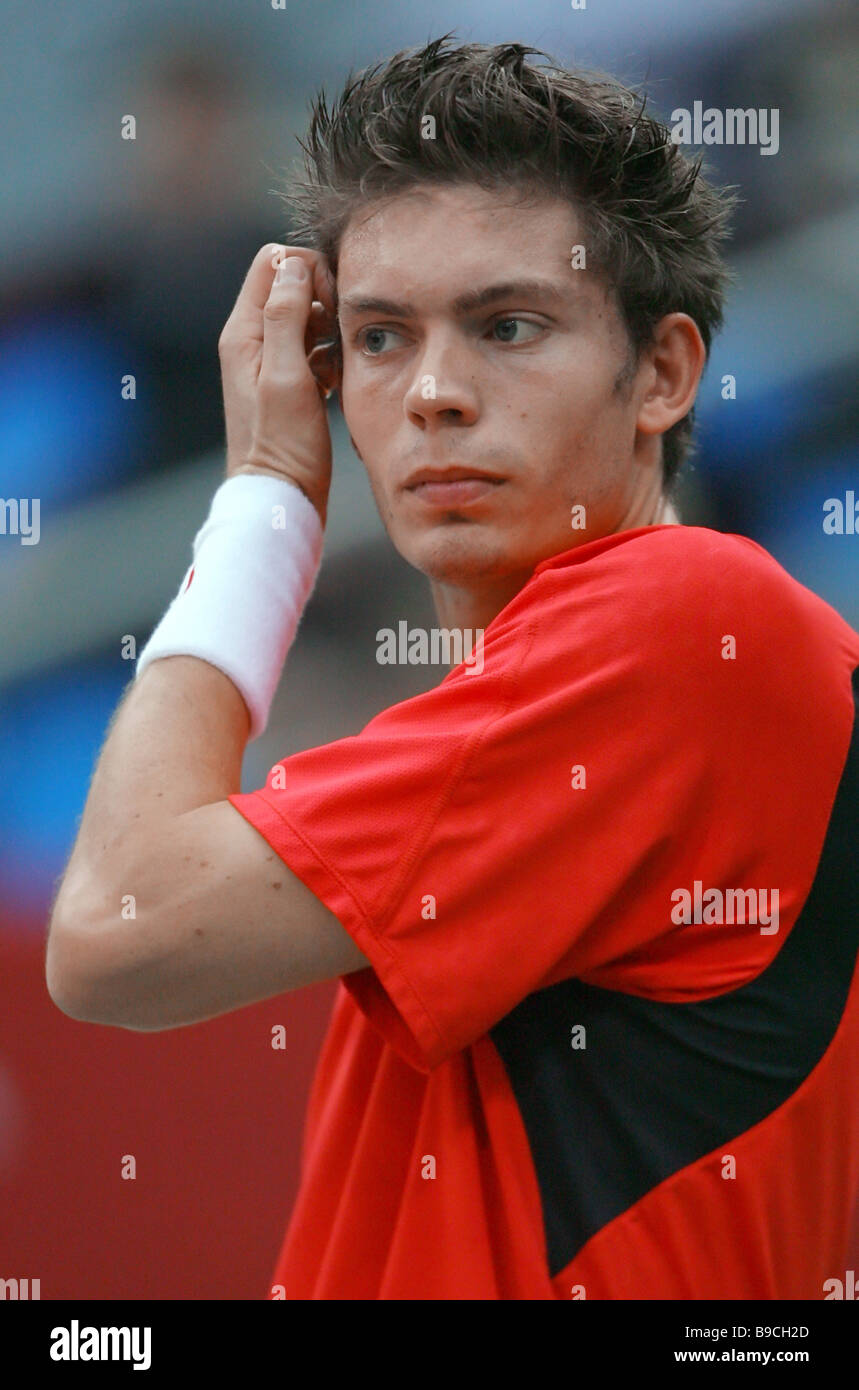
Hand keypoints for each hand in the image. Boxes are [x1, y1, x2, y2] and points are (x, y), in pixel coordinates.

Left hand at [218, 243, 338, 524]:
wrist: (281, 499)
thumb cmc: (283, 447)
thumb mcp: (286, 377)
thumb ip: (286, 317)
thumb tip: (294, 267)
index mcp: (243, 332)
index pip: (274, 262)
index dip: (308, 272)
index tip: (330, 307)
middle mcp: (252, 342)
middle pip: (292, 286)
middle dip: (324, 299)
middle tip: (340, 335)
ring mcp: (270, 364)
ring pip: (308, 318)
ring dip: (331, 330)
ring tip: (341, 362)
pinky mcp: (290, 385)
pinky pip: (315, 350)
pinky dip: (331, 357)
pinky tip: (337, 382)